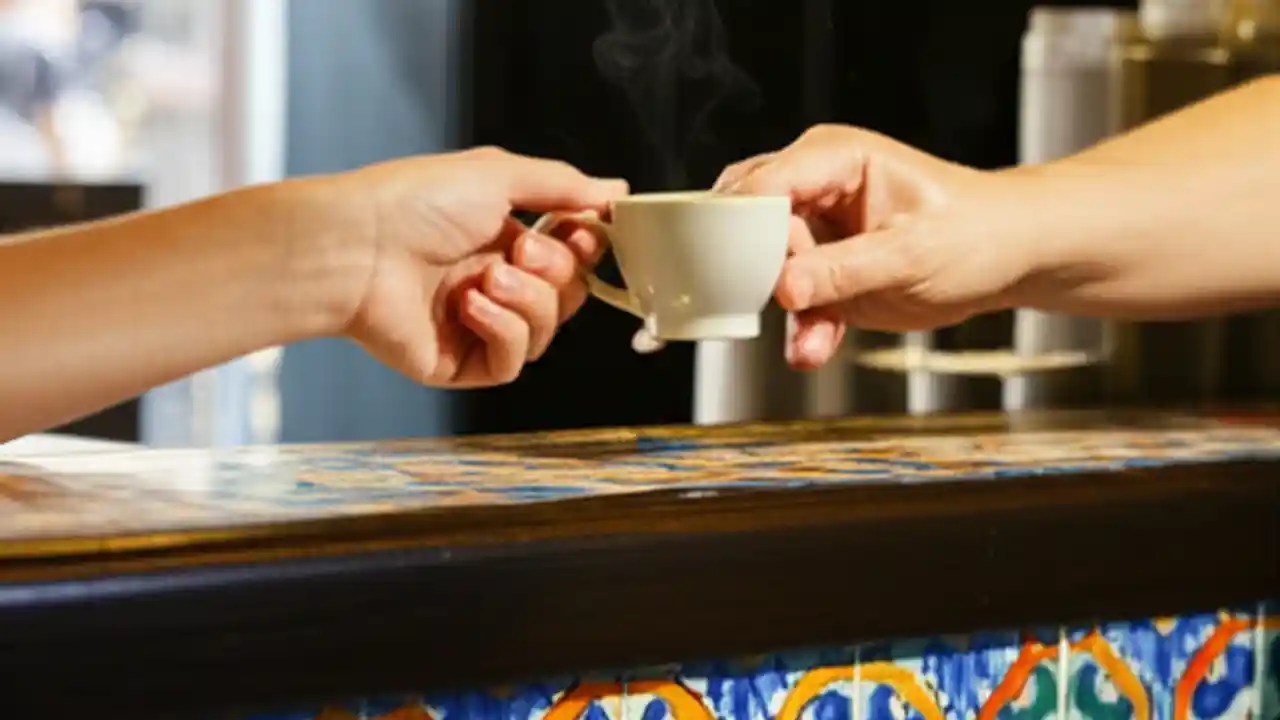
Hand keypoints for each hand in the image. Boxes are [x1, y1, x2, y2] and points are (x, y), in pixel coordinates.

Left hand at [327, 146, 625, 386]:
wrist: (354, 247)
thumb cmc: (413, 203)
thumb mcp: (498, 176)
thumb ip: (563, 186)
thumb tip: (617, 191)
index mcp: (503, 238)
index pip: (574, 254)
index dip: (586, 247)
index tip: (583, 229)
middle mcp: (494, 282)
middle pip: (570, 294)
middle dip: (556, 270)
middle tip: (519, 250)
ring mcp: (478, 326)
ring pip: (547, 330)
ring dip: (527, 300)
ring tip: (484, 278)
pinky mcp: (461, 364)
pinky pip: (514, 361)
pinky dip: (502, 329)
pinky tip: (469, 305)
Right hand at [716, 124, 1035, 369]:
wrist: (1009, 258)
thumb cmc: (976, 231)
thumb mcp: (911, 253)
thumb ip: (843, 270)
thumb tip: (785, 287)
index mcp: (833, 158)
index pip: (763, 185)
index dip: (745, 228)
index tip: (750, 274)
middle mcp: (814, 186)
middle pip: (748, 221)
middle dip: (755, 272)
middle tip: (782, 304)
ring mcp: (815, 229)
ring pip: (763, 267)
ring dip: (783, 309)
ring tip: (811, 339)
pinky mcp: (822, 268)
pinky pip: (792, 298)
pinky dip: (802, 327)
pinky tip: (815, 347)